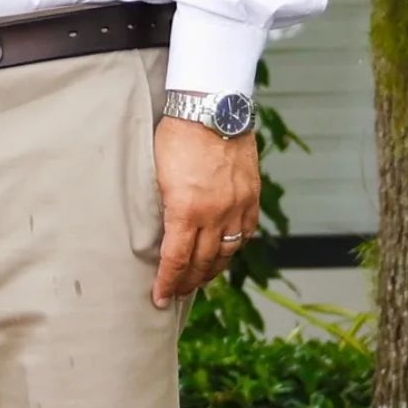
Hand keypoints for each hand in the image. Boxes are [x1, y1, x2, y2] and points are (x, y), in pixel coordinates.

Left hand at [152, 119, 260, 306]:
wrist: (212, 109)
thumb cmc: (175, 137)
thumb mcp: (155, 174)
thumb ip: (162, 207)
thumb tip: (160, 233)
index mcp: (186, 210)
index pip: (176, 260)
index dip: (167, 283)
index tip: (159, 298)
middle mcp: (215, 213)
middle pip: (203, 262)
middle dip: (188, 282)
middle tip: (177, 293)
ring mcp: (237, 205)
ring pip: (228, 251)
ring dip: (213, 270)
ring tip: (200, 279)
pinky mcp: (251, 196)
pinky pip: (245, 232)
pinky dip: (234, 247)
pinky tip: (225, 253)